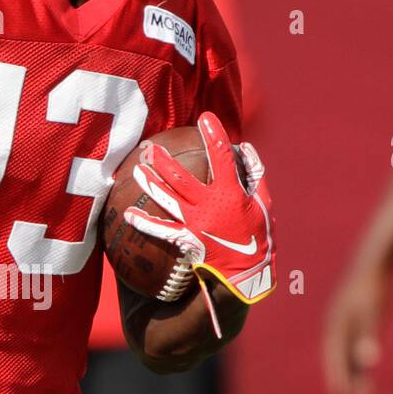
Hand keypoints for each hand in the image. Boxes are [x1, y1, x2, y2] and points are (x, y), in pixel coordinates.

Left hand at [124, 111, 276, 311]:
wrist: (247, 275)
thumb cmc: (257, 237)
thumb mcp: (264, 204)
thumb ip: (255, 174)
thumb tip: (244, 146)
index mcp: (232, 195)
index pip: (223, 158)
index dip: (215, 136)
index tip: (205, 118)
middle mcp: (211, 207)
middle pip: (182, 178)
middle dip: (163, 161)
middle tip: (149, 146)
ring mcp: (196, 224)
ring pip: (167, 199)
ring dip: (150, 184)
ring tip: (135, 169)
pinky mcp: (186, 240)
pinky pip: (161, 230)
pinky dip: (144, 223)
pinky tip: (128, 215)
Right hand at [323, 265, 387, 393]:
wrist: (373, 262)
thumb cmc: (373, 287)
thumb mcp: (373, 312)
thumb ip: (370, 336)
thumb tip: (370, 360)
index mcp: (335, 326)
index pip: (334, 358)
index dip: (338, 377)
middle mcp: (336, 328)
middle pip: (338, 360)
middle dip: (347, 379)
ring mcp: (344, 325)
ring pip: (345, 355)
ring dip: (353, 373)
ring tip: (365, 393)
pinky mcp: (354, 322)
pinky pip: (352, 347)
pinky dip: (357, 361)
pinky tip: (366, 371)